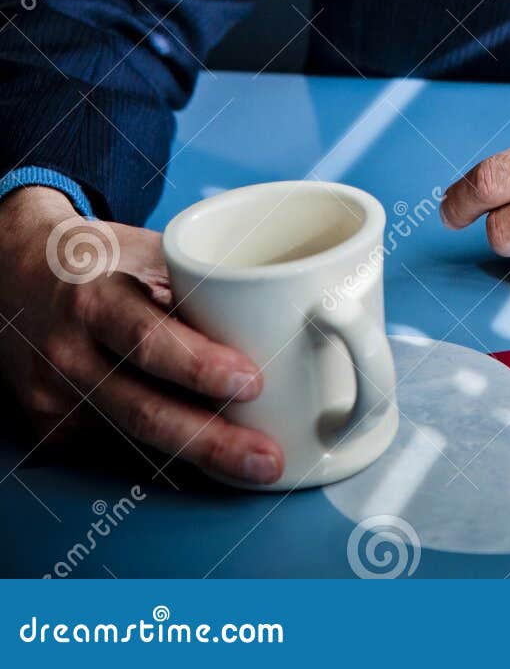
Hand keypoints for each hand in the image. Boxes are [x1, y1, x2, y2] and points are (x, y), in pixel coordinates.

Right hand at [0, 186, 283, 485]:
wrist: (14, 273)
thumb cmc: (99, 259)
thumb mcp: (145, 250)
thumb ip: (198, 284)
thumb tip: (278, 311)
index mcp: (94, 297)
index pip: (148, 339)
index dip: (201, 366)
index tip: (254, 383)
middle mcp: (68, 353)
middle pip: (143, 413)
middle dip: (212, 443)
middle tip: (266, 457)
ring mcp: (53, 398)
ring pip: (134, 441)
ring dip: (197, 457)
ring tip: (252, 463)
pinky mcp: (49, 429)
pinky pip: (117, 448)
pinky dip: (163, 453)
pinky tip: (204, 457)